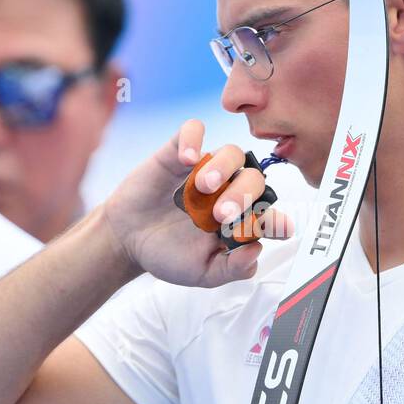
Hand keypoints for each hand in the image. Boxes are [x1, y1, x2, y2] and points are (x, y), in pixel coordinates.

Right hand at [101, 118, 294, 286]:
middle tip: (221, 214)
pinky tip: (185, 160)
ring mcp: (205, 170)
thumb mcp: (202, 273)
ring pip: (232, 152)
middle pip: (254, 179)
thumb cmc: (168, 254)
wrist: (128, 240)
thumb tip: (257, 251)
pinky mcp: (178, 154)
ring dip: (224, 167)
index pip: (267, 213)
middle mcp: (228, 191)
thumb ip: (232, 269)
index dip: (275, 220)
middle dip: (243, 195)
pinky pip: (193, 130)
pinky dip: (193, 139)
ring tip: (203, 187)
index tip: (275, 228)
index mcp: (239, 220)